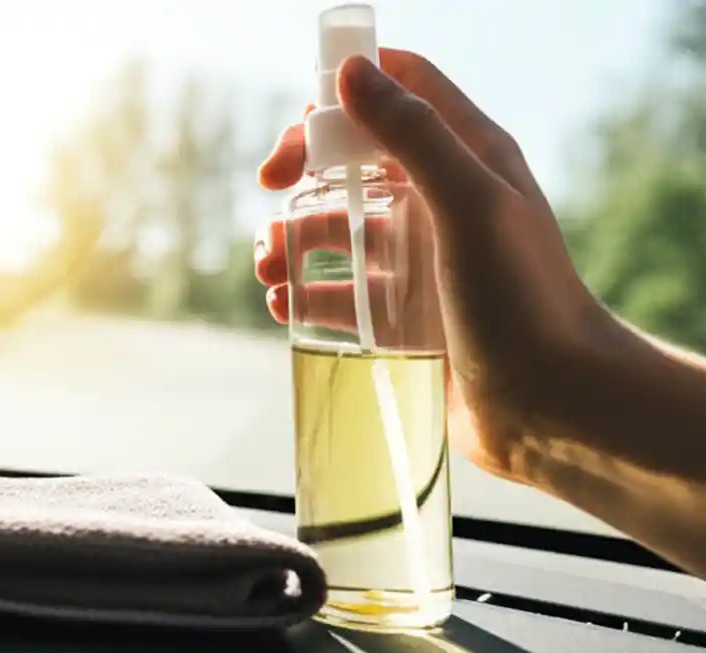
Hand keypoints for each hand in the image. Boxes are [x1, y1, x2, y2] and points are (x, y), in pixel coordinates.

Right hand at [254, 49, 611, 483]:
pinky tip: (283, 307)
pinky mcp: (407, 316)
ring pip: (339, 229)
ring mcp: (423, 261)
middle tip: (269, 190)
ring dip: (292, 236)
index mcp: (469, 158)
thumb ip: (415, 137)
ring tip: (268, 267)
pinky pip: (342, 292)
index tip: (301, 131)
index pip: (400, 90)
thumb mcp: (470, 207)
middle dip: (304, 171)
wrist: (555, 408)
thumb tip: (351, 72)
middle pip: (355, 159)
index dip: (343, 93)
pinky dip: (305, 292)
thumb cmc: (523, 303)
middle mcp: (444, 202)